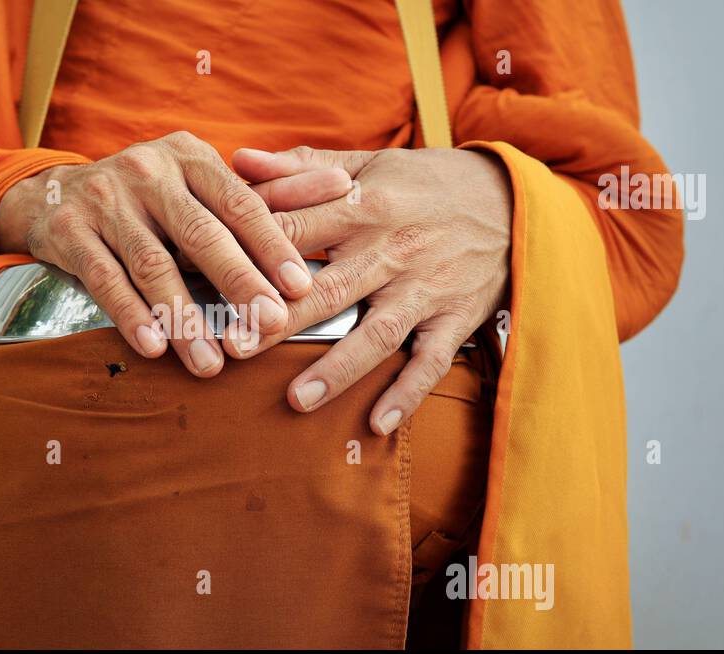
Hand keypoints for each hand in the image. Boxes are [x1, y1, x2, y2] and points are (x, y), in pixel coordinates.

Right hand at [0, 131, 350, 376]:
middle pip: (200, 234)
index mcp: (189, 156)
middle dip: (237, 285)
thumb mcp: (202, 181)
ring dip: (184, 318)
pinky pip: (104, 279)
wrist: (51, 195)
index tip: (300, 289)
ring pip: (152, 265)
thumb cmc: (148, 197)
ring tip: (212, 362)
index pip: (240, 203)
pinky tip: (155, 346)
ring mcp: (104, 200)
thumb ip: (271, 189)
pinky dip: (131, 315)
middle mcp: (147, 170)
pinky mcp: (67, 231)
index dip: (271, 246)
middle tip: (267, 328)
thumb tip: (344, 184)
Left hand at [231, 145, 510, 433]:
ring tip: (296, 399)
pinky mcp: (456, 318)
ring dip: (338, 368)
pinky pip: (431, 361)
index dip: (252, 255)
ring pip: (377, 332)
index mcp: (363, 206)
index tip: (209, 279)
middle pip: (329, 288)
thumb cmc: (428, 183)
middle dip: (282, 319)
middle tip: (237, 348)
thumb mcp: (370, 164)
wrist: (514, 201)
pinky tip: (378, 423)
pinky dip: (407, 393)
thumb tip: (239, 161)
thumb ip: (302, 168)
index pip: (297, 229)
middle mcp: (392, 249)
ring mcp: (426, 288)